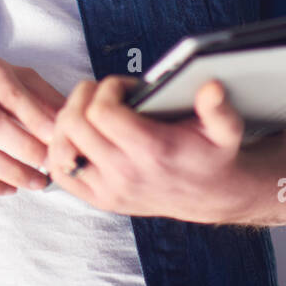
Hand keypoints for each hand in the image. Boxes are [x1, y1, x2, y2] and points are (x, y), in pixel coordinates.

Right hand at [0, 57, 65, 195]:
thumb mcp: (6, 75)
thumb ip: (39, 92)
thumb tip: (70, 113)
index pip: (16, 99)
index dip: (38, 121)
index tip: (59, 140)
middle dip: (28, 152)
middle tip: (52, 168)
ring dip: (12, 173)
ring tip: (37, 183)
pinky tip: (8, 189)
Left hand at [46, 75, 249, 222]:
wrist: (210, 195)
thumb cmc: (212, 155)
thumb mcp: (225, 129)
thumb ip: (218, 108)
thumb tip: (211, 88)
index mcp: (152, 151)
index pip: (102, 113)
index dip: (107, 89)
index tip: (124, 87)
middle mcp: (125, 174)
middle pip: (73, 125)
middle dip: (82, 98)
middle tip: (101, 93)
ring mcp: (109, 190)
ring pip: (60, 149)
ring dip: (66, 122)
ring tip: (88, 110)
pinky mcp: (99, 199)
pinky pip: (60, 173)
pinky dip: (61, 149)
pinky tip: (80, 135)